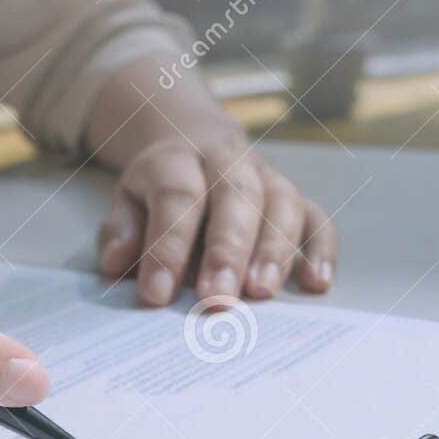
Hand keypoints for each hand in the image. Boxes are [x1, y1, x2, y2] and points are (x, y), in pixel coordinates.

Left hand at [96, 136, 338, 306]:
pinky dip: (321, 250)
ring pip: (281, 204)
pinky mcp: (294, 197)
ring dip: (274, 250)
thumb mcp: (125, 200)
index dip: (166, 246)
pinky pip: (317, 218)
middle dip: (227, 249)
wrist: (193, 139)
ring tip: (261, 294)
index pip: (175, 197)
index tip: (157, 295)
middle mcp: (227, 162)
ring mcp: (266, 177)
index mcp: (177, 160)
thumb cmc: (158, 188)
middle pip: (235, 196)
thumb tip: (116, 262)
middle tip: (218, 298)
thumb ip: (121, 230)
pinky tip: (317, 284)